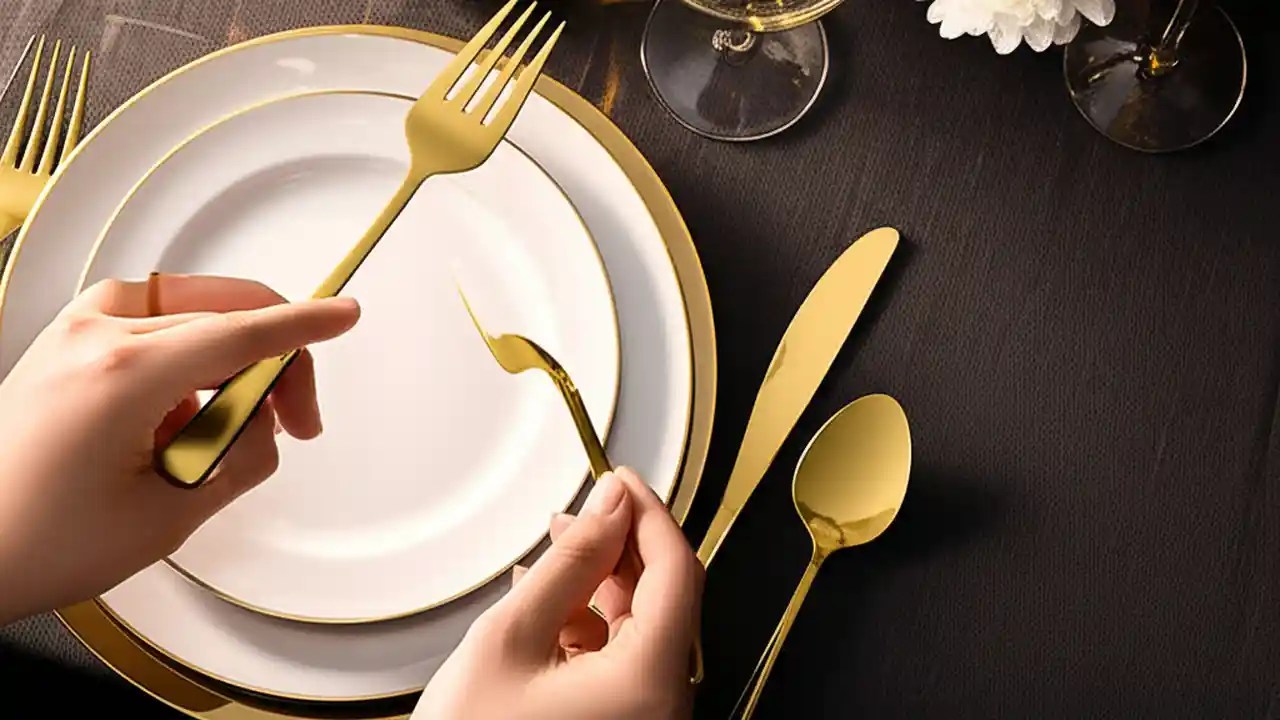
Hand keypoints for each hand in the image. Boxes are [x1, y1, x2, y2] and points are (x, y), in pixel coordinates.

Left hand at [0, 275, 358, 622]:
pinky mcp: (62, 346)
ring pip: (188, 315)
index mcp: (120, 375)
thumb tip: (268, 425)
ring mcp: (70, 336)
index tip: (344, 315)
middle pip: (223, 322)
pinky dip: (182, 361)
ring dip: (224, 361)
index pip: (243, 334)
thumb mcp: (168, 516)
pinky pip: (149, 326)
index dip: (305, 326)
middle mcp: (91, 339)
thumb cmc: (36, 541)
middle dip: (272, 369)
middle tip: (293, 425)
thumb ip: (240, 459)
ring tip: (214, 434)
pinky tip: (172, 420)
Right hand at [416, 468, 702, 719]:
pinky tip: (550, 601)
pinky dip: (589, 620)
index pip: (677, 569)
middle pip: (664, 595)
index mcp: (649, 681)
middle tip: (585, 510)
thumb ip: (570, 562)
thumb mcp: (512, 636)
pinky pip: (620, 655)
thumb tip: (609, 508)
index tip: (622, 480)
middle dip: (622, 545)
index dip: (649, 513)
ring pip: (640, 623)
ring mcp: (643, 715)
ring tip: (556, 553)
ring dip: (601, 580)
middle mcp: (661, 703)